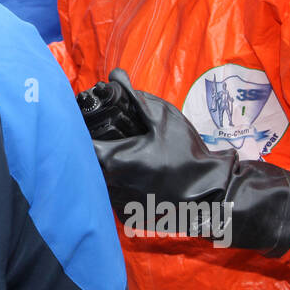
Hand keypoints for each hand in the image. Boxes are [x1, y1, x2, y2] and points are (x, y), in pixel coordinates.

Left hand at [86, 69, 289, 254]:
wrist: (212, 193)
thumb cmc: (187, 154)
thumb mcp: (164, 119)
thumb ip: (135, 97)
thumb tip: (115, 75)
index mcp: (111, 160)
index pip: (78, 143)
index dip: (80, 130)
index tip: (88, 122)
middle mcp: (108, 185)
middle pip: (86, 162)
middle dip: (95, 147)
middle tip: (110, 137)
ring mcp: (116, 204)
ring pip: (99, 180)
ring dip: (107, 167)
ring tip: (129, 156)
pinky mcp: (126, 215)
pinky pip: (113, 195)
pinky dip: (119, 184)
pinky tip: (137, 176)